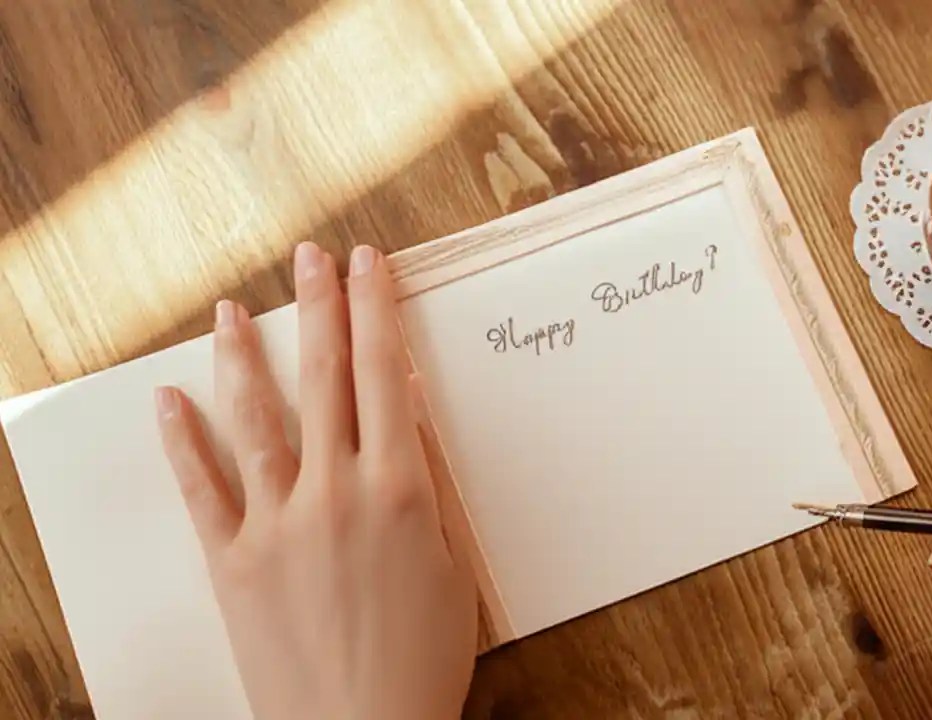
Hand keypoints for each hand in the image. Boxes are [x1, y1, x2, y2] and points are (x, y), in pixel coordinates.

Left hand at [155, 243, 476, 719]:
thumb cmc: (424, 659)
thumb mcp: (451, 562)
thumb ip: (425, 483)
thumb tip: (404, 414)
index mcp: (400, 490)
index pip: (386, 375)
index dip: (377, 312)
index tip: (370, 265)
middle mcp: (335, 493)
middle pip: (326, 380)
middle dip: (320, 309)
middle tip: (311, 257)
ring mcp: (276, 525)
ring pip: (258, 421)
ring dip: (246, 358)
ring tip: (234, 311)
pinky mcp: (233, 563)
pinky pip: (203, 490)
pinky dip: (184, 442)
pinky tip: (171, 400)